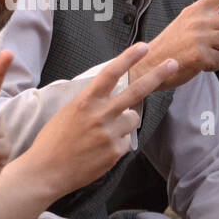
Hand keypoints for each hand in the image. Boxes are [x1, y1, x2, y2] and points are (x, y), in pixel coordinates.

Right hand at [20, 42, 178, 197]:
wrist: (45, 171)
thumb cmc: (52, 141)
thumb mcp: (68, 112)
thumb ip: (91, 102)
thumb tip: (111, 97)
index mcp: (85, 101)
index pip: (110, 73)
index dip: (128, 58)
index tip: (143, 47)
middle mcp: (100, 115)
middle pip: (136, 91)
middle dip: (157, 75)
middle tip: (173, 63)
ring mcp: (109, 134)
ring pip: (132, 118)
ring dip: (125, 122)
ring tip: (102, 133)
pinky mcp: (115, 152)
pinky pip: (126, 141)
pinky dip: (116, 143)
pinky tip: (99, 150)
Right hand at [129, 0, 218, 91]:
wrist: (148, 63)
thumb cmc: (170, 47)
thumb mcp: (185, 25)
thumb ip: (206, 23)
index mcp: (196, 10)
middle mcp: (201, 20)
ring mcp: (202, 37)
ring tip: (202, 53)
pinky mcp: (201, 54)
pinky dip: (212, 66)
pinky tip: (197, 64)